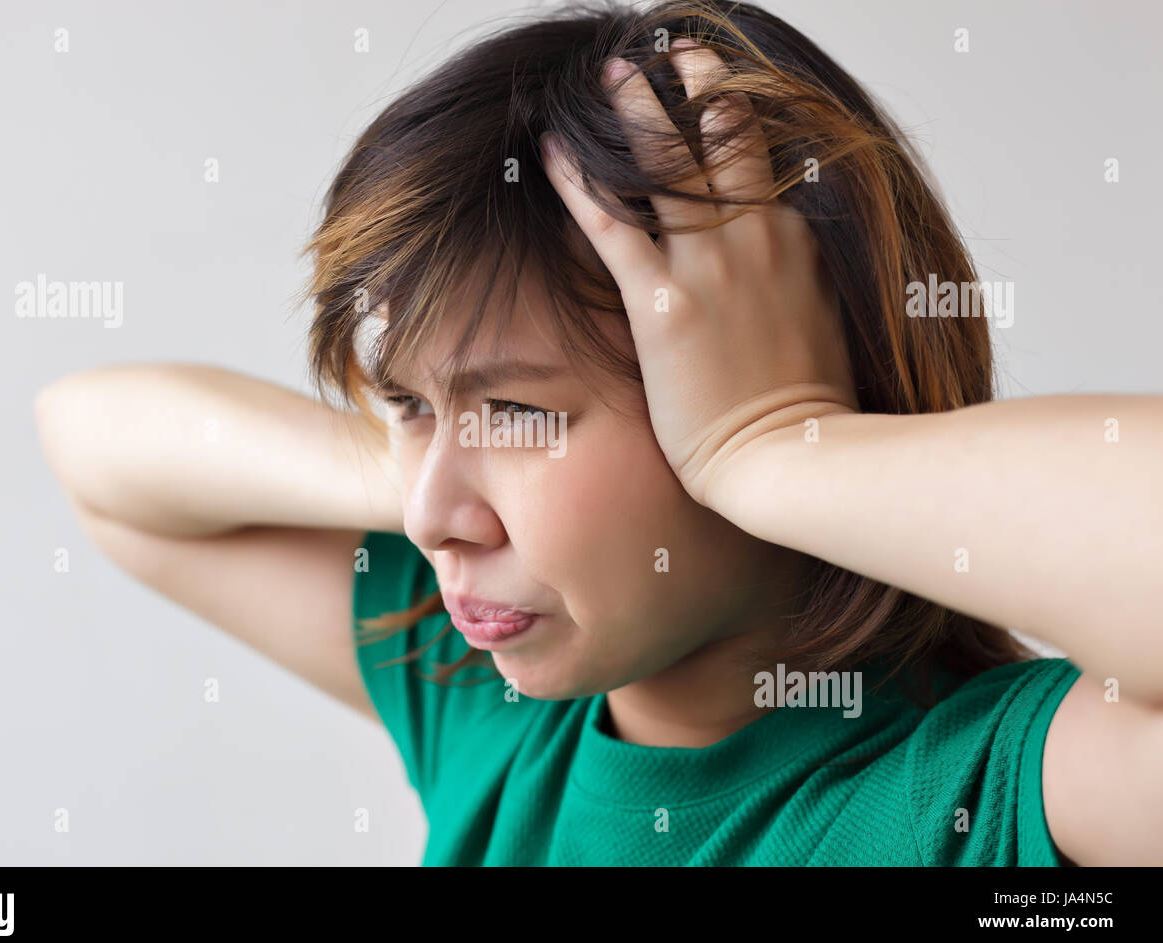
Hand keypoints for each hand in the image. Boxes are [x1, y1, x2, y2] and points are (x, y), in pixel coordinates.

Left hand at [540, 43, 858, 510]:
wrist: (790, 457)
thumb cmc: (805, 408)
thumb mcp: (821, 326)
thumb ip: (800, 282)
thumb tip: (784, 268)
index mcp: (799, 243)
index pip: (766, 163)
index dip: (740, 123)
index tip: (720, 97)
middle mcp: (758, 239)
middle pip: (726, 140)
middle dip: (698, 89)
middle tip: (675, 53)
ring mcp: (710, 267)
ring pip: (668, 167)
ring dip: (637, 113)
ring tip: (613, 73)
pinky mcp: (662, 306)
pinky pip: (610, 227)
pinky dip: (578, 183)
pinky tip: (552, 151)